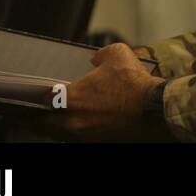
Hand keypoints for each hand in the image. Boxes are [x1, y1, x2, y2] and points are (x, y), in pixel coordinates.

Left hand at [45, 43, 164, 141]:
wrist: (153, 107)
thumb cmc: (133, 82)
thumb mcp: (117, 53)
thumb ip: (100, 55)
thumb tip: (96, 59)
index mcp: (71, 97)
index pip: (44, 100)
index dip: (42, 98)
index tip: (44, 96)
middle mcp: (73, 119)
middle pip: (46, 124)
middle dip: (46, 118)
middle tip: (48, 112)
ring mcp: (85, 134)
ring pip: (63, 134)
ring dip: (63, 126)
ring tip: (69, 119)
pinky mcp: (98, 143)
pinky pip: (81, 139)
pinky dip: (82, 133)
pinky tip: (90, 124)